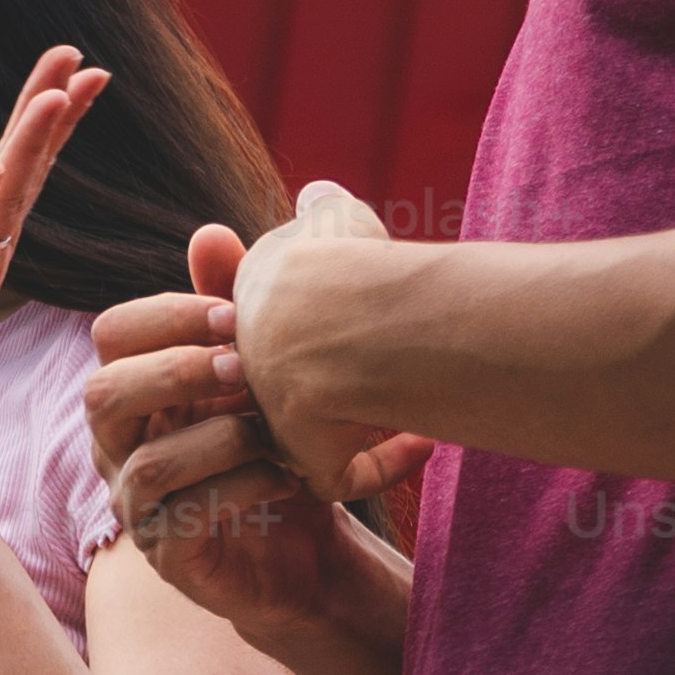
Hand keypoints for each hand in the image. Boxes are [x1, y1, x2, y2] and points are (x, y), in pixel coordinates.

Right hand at [90, 221, 419, 662]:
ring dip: (216, 436)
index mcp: (139, 387)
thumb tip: (211, 231)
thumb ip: (235, 308)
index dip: (164, 317)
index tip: (233, 313)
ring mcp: (137, 502)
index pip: (112, 334)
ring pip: (144, 463)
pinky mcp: (168, 555)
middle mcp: (120, 445)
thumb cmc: (276, 449)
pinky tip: (290, 477)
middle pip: (101, 394)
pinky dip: (241, 488)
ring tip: (273, 429)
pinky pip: (185, 518)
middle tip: (241, 365)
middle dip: (172, 373)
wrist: (306, 554)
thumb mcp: (263, 375)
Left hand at [232, 180, 405, 477]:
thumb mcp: (337, 218)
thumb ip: (324, 211)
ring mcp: (274, 418)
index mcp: (253, 308)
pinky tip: (422, 444)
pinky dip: (384, 467)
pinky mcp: (302, 458)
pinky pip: (342, 477)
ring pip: (311, 436)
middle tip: (386, 374)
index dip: (322, 332)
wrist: (346, 317)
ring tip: (413, 412)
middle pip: (288, 387)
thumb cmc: (351, 260)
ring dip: (361, 426)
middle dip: (336, 385)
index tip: (367, 325)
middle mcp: (252, 366)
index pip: (276, 330)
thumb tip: (319, 196)